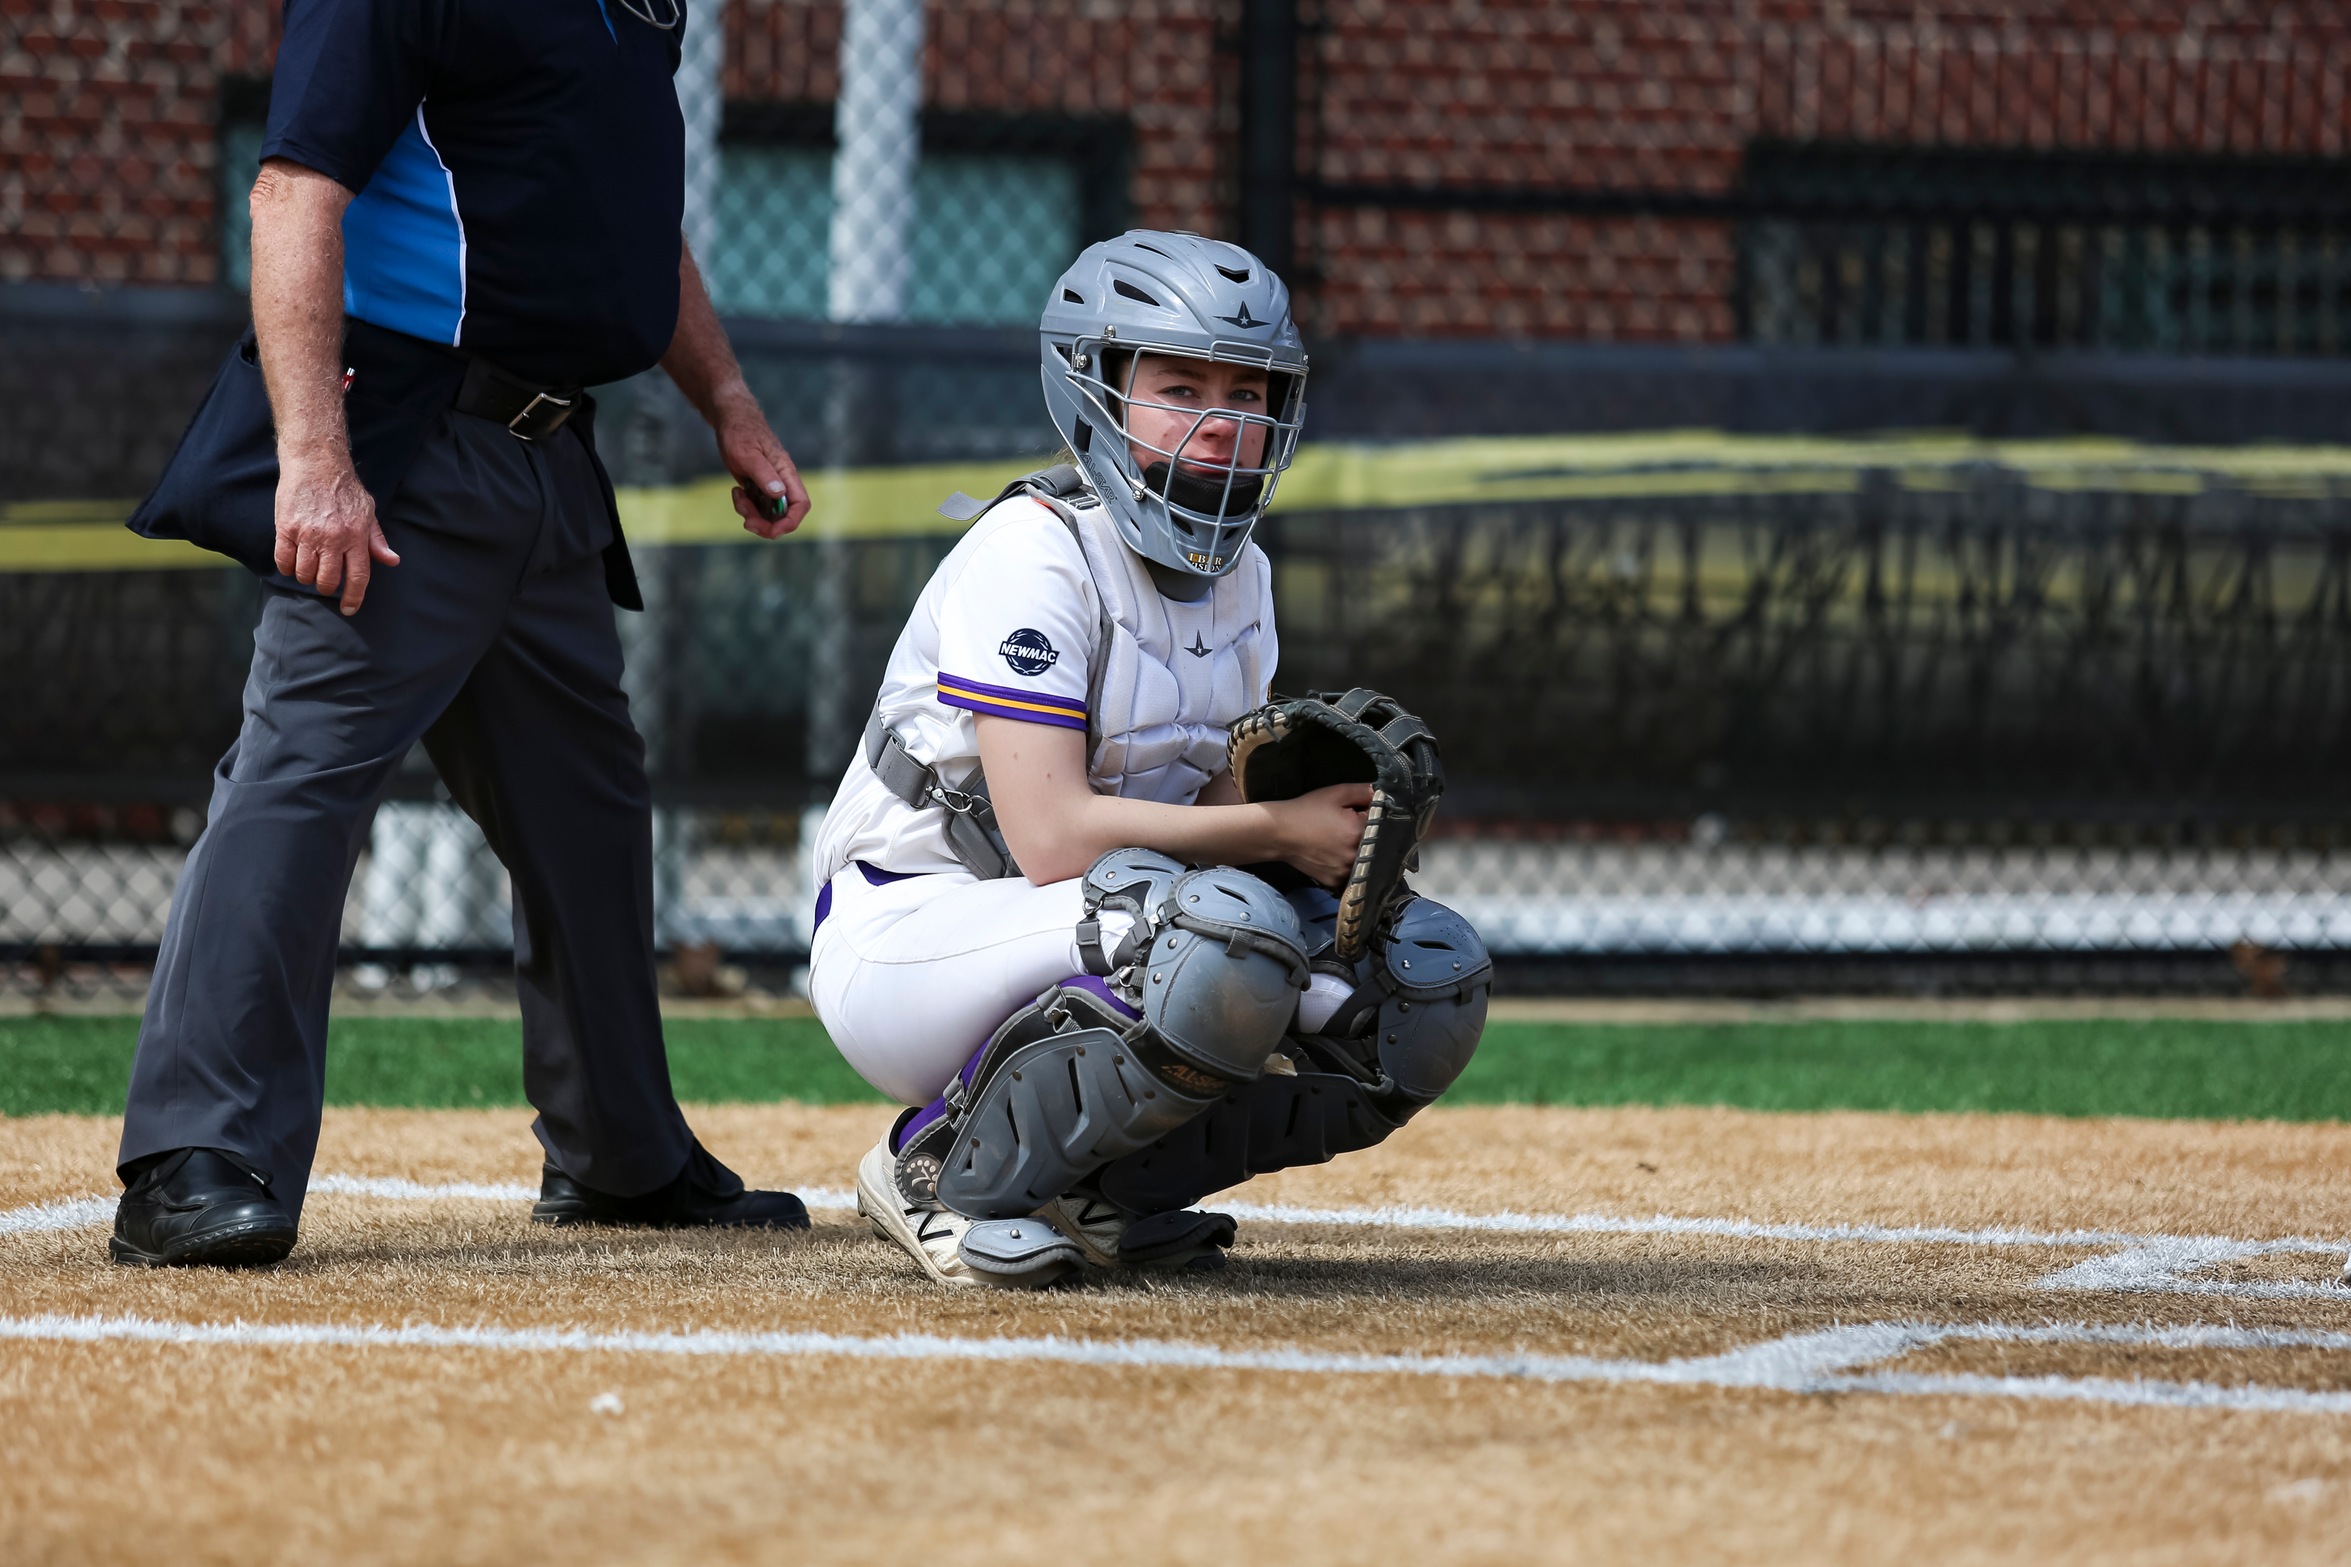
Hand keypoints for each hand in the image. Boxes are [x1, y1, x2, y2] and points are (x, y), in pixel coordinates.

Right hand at [272, 455, 397, 615]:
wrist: (316, 464)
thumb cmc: (345, 489)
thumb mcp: (368, 512)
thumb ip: (377, 540)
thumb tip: (392, 561)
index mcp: (356, 536)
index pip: (358, 576)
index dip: (353, 597)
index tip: (349, 609)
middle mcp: (333, 538)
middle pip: (328, 580)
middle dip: (327, 587)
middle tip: (326, 581)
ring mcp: (308, 534)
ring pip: (304, 574)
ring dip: (306, 578)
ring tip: (310, 569)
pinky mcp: (286, 528)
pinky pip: (283, 560)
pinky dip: (287, 568)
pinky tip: (292, 562)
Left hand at [714, 399, 810, 539]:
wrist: (731, 418)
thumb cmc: (740, 431)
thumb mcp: (748, 453)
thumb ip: (764, 474)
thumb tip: (779, 494)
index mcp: (786, 473)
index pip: (800, 504)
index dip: (791, 522)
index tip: (773, 531)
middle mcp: (782, 482)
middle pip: (784, 515)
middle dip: (767, 525)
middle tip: (746, 523)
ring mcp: (771, 485)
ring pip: (768, 514)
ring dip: (752, 514)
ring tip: (737, 495)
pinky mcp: (759, 486)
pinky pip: (757, 507)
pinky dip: (746, 506)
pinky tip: (737, 491)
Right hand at [1269, 781, 1372, 886]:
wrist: (1279, 833)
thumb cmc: (1307, 810)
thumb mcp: (1336, 793)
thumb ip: (1364, 791)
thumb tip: (1382, 795)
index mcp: (1359, 832)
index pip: (1378, 822)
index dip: (1367, 816)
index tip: (1354, 813)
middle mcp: (1355, 855)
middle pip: (1370, 843)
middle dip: (1361, 833)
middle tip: (1341, 826)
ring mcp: (1344, 871)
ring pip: (1359, 858)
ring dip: (1354, 850)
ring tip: (1334, 840)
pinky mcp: (1334, 880)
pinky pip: (1346, 871)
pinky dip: (1342, 862)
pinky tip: (1329, 853)